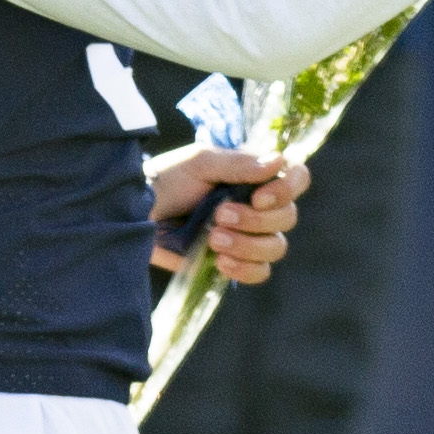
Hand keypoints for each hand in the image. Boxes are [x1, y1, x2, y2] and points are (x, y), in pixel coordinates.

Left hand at [145, 146, 308, 284]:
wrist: (136, 212)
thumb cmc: (169, 179)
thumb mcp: (201, 162)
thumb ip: (239, 163)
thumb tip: (280, 160)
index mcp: (257, 176)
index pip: (297, 178)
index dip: (287, 191)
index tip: (259, 198)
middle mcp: (260, 205)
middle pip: (288, 218)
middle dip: (255, 221)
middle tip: (219, 214)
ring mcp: (249, 236)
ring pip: (276, 247)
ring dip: (247, 245)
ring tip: (213, 239)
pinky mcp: (234, 261)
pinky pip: (260, 272)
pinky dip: (245, 269)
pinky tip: (220, 261)